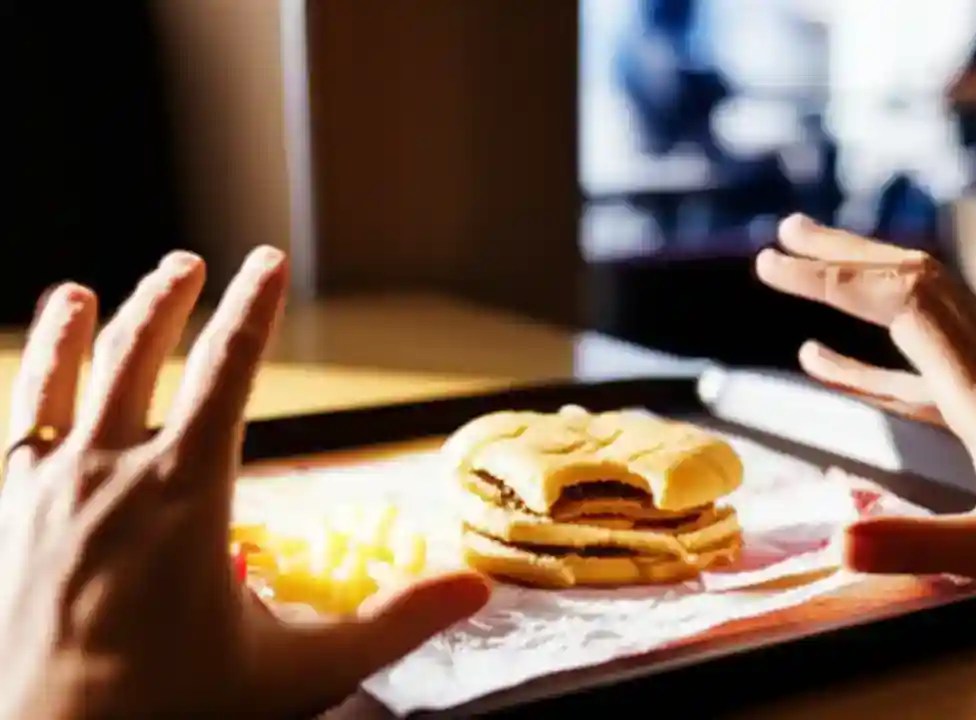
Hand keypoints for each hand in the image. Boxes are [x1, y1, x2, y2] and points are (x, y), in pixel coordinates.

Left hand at [0, 249, 489, 719]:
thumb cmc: (171, 709)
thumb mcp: (299, 672)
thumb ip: (393, 624)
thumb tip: (476, 589)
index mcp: (185, 490)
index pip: (229, 368)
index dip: (252, 307)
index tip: (265, 262)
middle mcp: (109, 470)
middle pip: (141, 352)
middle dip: (170, 299)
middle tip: (190, 265)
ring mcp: (42, 489)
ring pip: (63, 377)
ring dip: (79, 327)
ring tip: (83, 292)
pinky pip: (14, 427)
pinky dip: (28, 385)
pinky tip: (34, 382)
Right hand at [756, 215, 975, 618]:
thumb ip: (918, 544)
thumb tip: (832, 543)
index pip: (902, 301)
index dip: (833, 277)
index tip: (771, 265)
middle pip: (913, 282)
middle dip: (844, 255)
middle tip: (781, 236)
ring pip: (919, 309)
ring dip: (860, 281)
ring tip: (801, 265)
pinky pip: (913, 364)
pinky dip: (862, 353)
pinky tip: (820, 361)